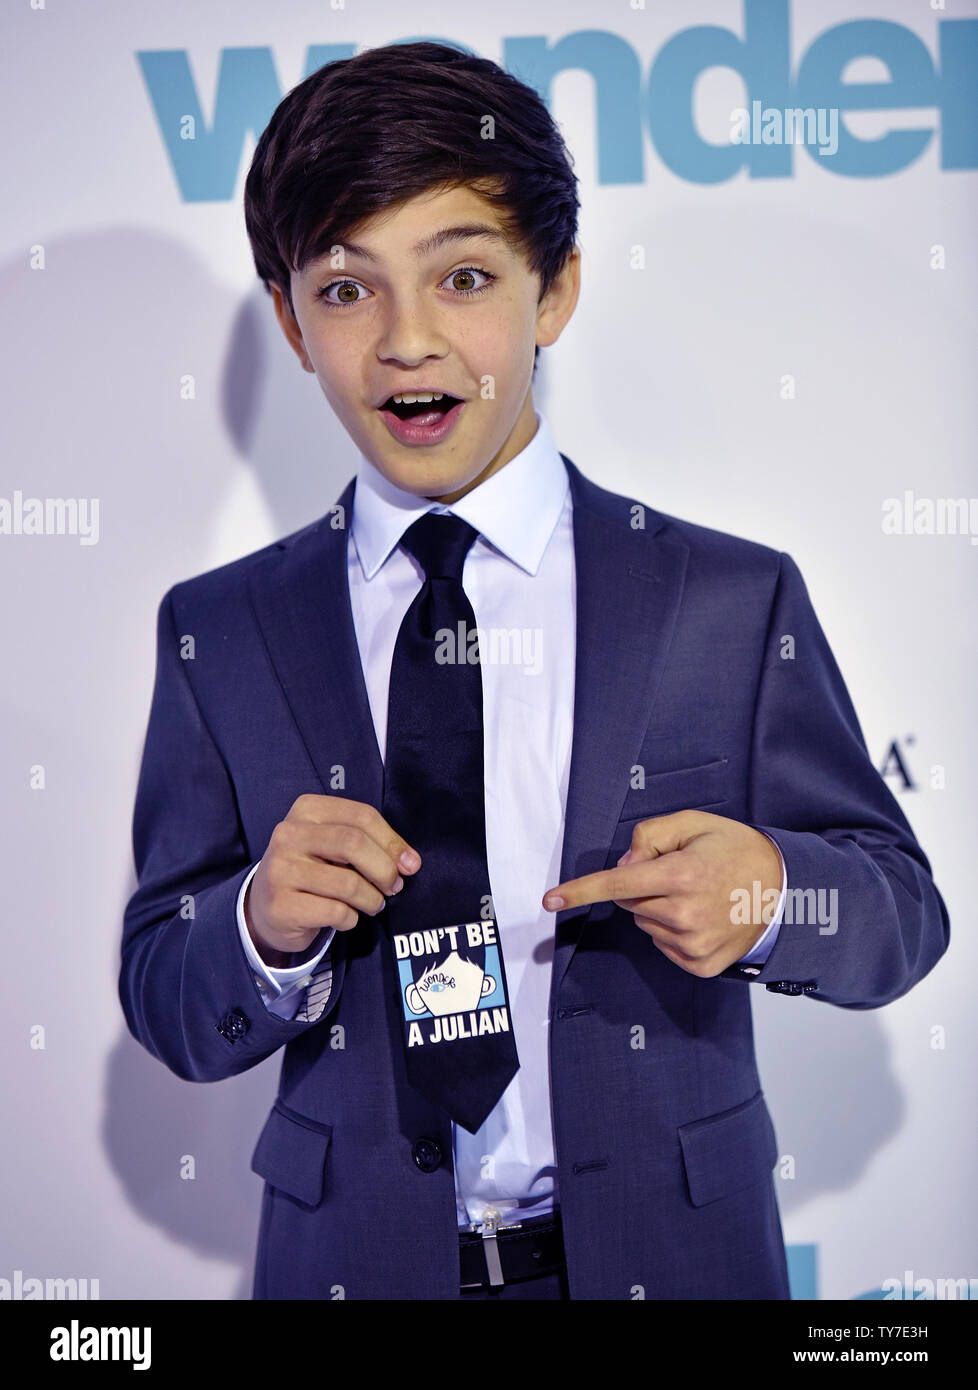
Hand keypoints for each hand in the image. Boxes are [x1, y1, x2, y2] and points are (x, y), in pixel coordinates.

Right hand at [246, 794, 420, 965]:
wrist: (265, 906)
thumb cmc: (312, 869)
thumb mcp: (334, 845)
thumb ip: (369, 844)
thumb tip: (410, 862)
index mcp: (307, 810)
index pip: (362, 816)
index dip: (392, 842)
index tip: (410, 864)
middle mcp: (288, 834)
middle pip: (354, 844)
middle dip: (384, 870)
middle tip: (393, 887)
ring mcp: (280, 870)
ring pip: (348, 884)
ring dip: (371, 900)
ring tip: (373, 904)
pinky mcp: (280, 905)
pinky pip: (335, 912)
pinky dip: (351, 919)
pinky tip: (345, 917)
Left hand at [542, 810, 782, 977]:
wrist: (785, 889)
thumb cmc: (736, 850)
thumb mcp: (694, 823)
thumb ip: (649, 836)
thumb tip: (623, 869)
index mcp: (682, 875)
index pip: (618, 884)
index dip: (580, 891)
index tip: (549, 900)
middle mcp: (685, 914)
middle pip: (630, 902)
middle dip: (643, 886)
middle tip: (681, 873)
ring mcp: (694, 944)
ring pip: (645, 924)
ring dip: (659, 909)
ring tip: (698, 895)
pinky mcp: (701, 964)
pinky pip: (663, 945)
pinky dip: (673, 930)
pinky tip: (702, 917)